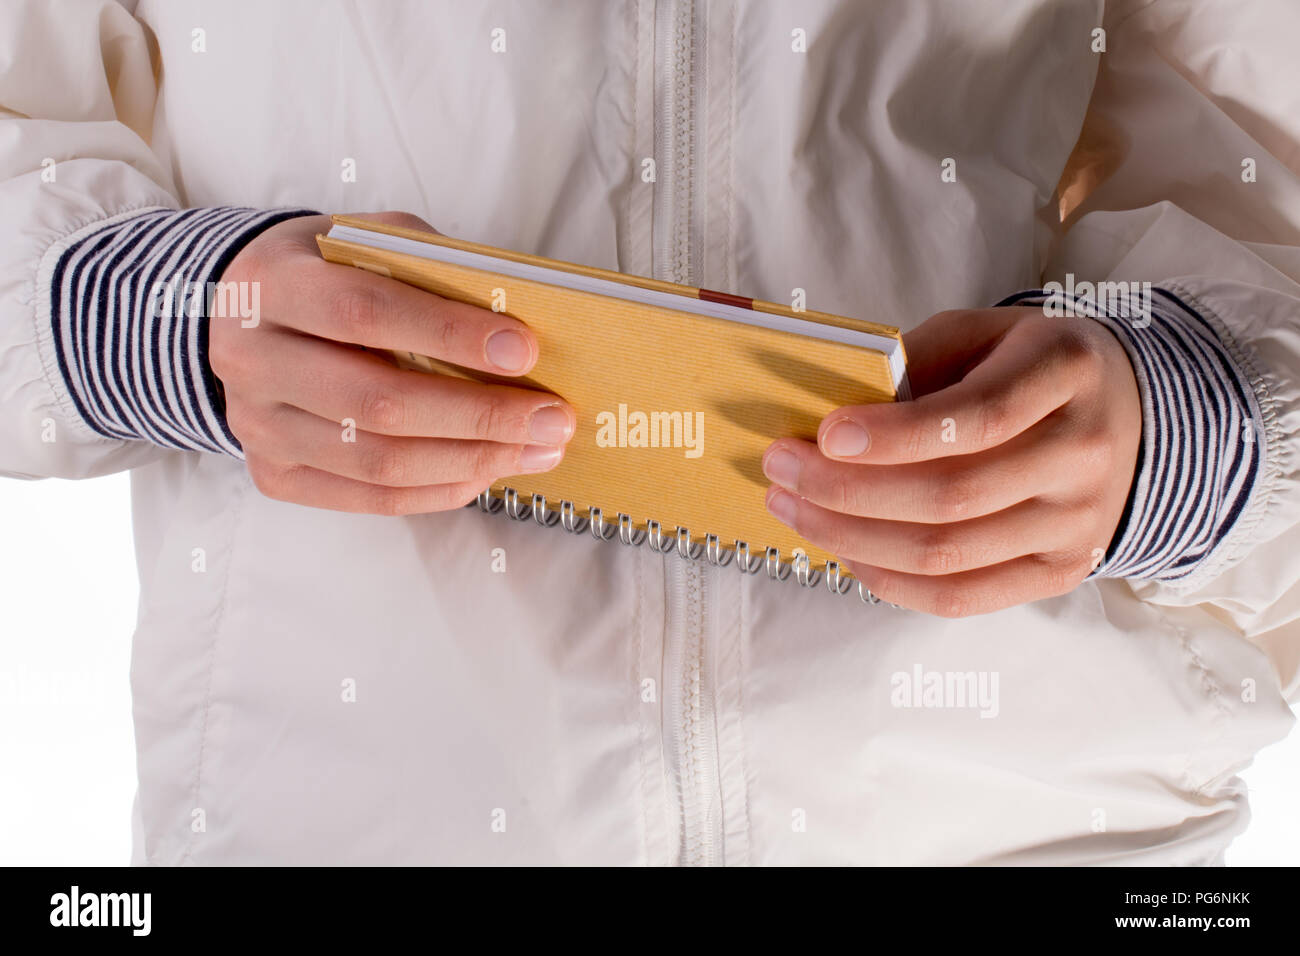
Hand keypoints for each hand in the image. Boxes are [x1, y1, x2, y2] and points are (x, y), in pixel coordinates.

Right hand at [210, 212, 574, 514]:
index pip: (364, 314)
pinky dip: (441, 488)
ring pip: (379, 462)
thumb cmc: (324, 272)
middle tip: (554, 416)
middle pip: (378, 404)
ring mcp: (258, 426)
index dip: (448, 334)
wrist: (237, 316)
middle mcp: (253, 360)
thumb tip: (515, 319)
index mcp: (272, 286)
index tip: (525, 350)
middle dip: (481, 415)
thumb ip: (429, 268)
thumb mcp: (366, 242)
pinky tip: (490, 471)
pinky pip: (371, 497)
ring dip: (475, 460)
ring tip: (539, 449)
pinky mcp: (276, 474)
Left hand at [762, 307, 1141, 616]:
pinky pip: (960, 596)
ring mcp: (1078, 524)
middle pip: (951, 497)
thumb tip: (837, 416)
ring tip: (794, 509)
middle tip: (780, 470)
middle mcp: (1083, 453)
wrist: (1125, 414)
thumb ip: (918, 362)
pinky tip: (844, 550)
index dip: (894, 436)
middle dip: (846, 490)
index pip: (976, 419)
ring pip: (946, 554)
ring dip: (850, 538)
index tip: (824, 435)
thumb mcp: (983, 332)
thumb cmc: (1028, 365)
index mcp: (1066, 372)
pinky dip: (888, 579)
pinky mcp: (1060, 572)